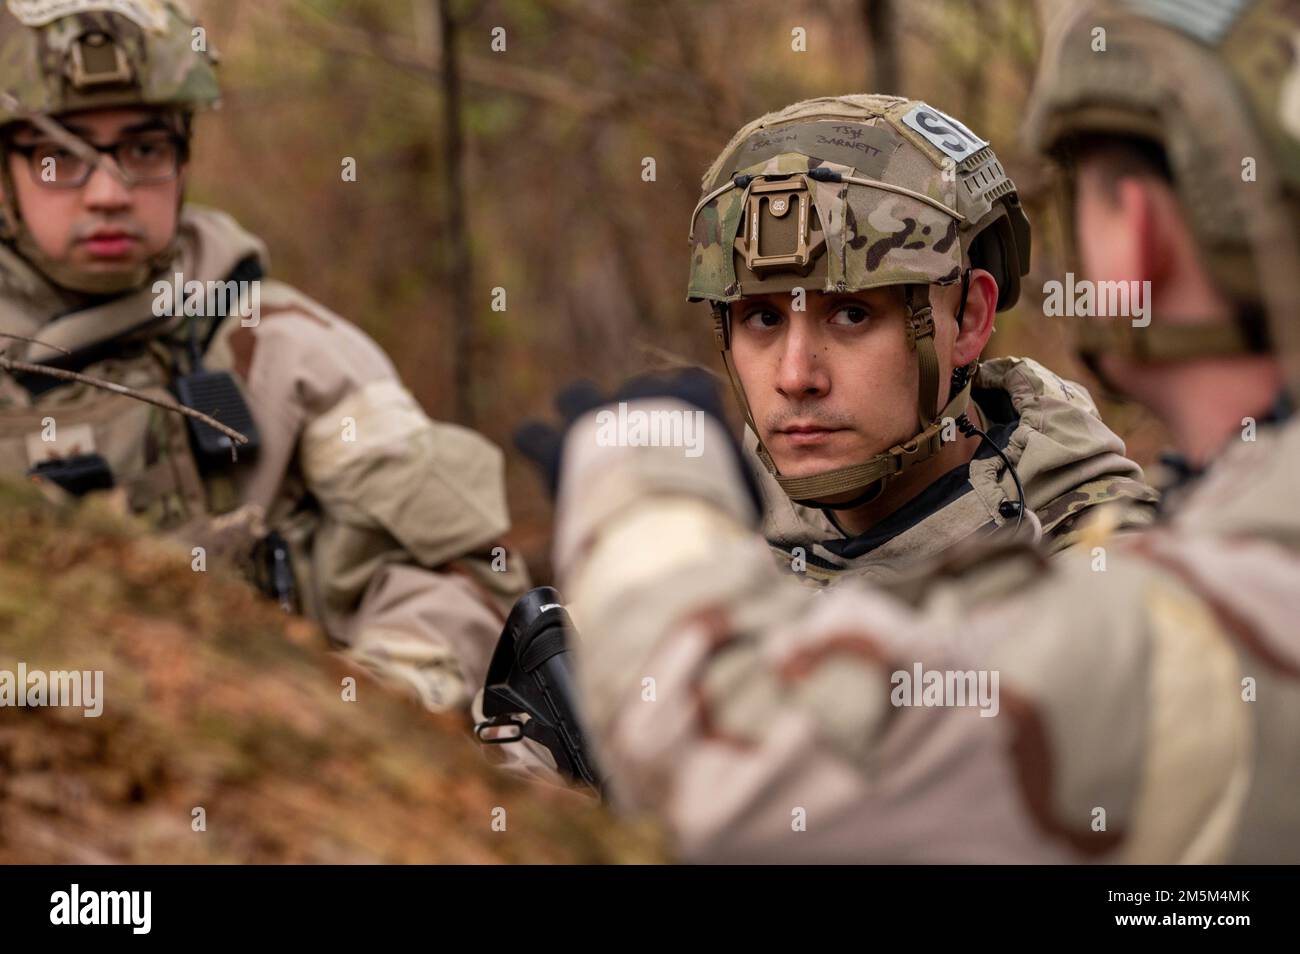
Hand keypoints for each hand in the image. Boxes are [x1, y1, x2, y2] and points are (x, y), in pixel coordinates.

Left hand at [514, 368, 756, 506]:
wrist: (663, 512)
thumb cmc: (713, 501)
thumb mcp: (740, 487)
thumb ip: (731, 478)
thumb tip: (734, 495)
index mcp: (690, 395)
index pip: (693, 387)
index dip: (690, 414)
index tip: (691, 443)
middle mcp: (639, 392)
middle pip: (634, 390)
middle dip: (635, 418)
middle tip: (639, 459)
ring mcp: (594, 414)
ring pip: (575, 395)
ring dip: (577, 414)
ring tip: (581, 448)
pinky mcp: (557, 445)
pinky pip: (533, 434)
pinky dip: (538, 447)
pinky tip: (544, 461)